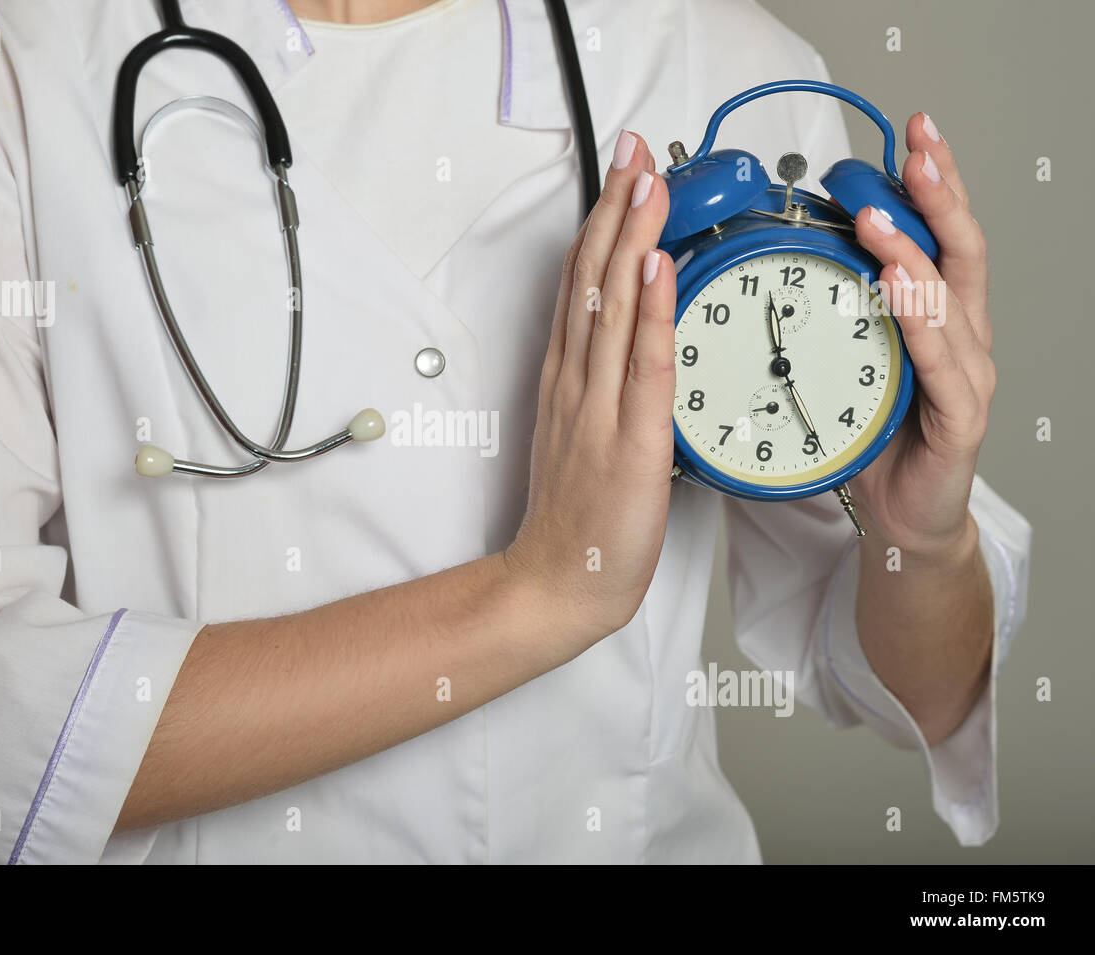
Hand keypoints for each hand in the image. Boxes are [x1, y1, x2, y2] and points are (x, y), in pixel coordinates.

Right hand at [505, 130, 676, 639]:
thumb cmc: (576, 517)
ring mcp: (598, 407)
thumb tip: (632, 347)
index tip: (622, 175)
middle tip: (635, 150)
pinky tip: (658, 266)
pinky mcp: (628, 439)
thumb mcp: (584, 437)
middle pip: (593, 280)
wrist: (557, 581)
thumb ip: (602, 388)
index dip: (602, 224)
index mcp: (569, 379)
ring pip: (613, 307)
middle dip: (616, 209)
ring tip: (647, 182)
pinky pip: (642, 363)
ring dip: (632, 238)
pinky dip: (651, 310)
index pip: (583, 285)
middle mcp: (577, 381)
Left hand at [851, 113, 992, 559]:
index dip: (931, 185)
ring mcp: (967, 377)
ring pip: (949, 301)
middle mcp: (959, 337)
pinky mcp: (960, 420)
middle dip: (940, 194)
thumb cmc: (872, 439)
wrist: (901, 518)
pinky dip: (920, 324)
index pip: (940, 236)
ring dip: (913, 252)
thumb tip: (778, 265)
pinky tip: (898, 292)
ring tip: (880, 214)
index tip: (913, 135)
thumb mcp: (845, 363)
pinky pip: (943, 366)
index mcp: (933, 319)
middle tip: (917, 147)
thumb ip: (830, 317)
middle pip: (961, 250)